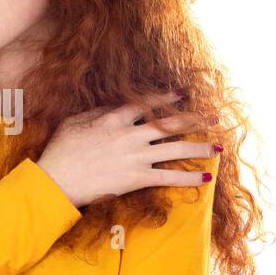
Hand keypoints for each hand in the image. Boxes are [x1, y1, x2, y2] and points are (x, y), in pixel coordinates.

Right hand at [35, 90, 219, 207]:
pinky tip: (207, 176)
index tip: (183, 94)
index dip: (167, 98)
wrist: (56, 180)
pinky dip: (189, 177)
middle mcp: (131, 134)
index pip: (147, 104)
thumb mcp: (76, 122)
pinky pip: (169, 176)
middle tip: (215, 117)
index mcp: (115, 118)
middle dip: (195, 119)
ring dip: (200, 147)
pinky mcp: (137, 178)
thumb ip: (98, 112)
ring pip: (176, 148)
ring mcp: (136, 156)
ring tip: (219, 146)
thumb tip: (115, 107)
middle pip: (170, 124)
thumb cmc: (61, 150)